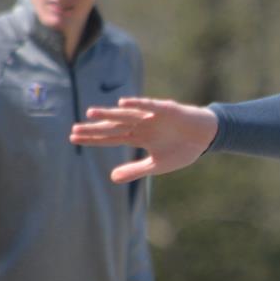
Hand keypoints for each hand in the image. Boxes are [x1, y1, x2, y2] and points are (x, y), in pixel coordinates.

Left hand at [70, 97, 218, 181]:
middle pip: (113, 126)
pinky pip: (149, 105)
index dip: (92, 139)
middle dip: (94, 128)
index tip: (73, 139)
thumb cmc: (182, 150)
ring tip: (91, 114)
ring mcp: (151, 116)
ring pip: (126, 114)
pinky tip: (123, 102)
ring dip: (109, 113)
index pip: (110, 138)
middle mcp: (140, 124)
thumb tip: (111, 178)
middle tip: (74, 130)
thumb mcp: (156, 165)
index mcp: (137, 137)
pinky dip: (137, 103)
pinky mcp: (166, 109)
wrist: (206, 137)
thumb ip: (135, 170)